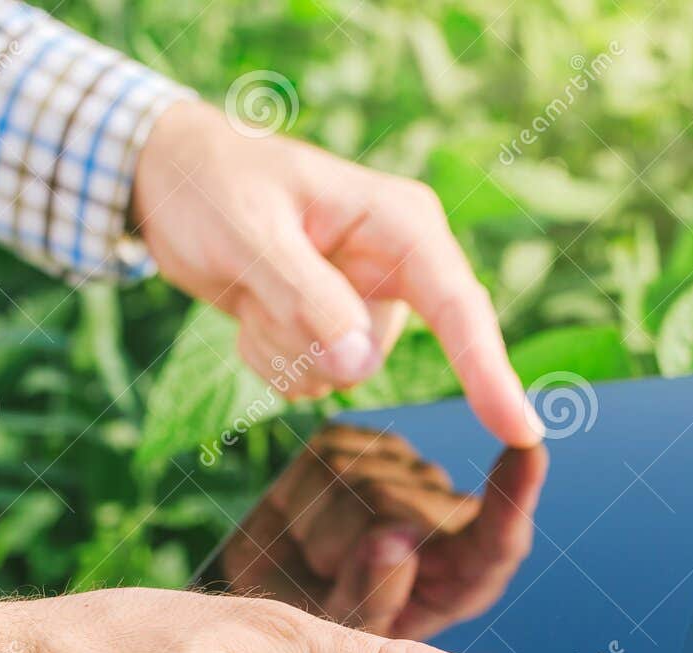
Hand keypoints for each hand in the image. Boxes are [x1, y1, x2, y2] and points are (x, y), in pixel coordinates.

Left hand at [132, 100, 543, 446]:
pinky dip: (266, 355)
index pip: (459, 307)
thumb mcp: (251, 234)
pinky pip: (307, 382)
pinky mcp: (334, 332)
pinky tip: (250, 306)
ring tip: (251, 284)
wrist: (170, 181)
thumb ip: (307, 299)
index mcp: (400, 224)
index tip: (522, 430)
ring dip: (278, 346)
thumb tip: (359, 365)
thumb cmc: (213, 187)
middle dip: (303, 339)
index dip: (490, 372)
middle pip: (370, 354)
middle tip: (257, 280)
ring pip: (335, 376)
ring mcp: (366, 304)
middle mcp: (396, 267)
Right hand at [217, 425, 545, 637]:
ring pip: (366, 482)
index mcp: (458, 582)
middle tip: (323, 585)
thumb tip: (396, 533)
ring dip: (323, 534)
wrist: (244, 617)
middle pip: (415, 509)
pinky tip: (297, 527)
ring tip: (308, 563)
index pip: (496, 544)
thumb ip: (371, 599)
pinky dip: (299, 497)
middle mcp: (439, 524)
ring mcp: (397, 476)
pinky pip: (329, 454)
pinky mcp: (351, 442)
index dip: (514, 498)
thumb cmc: (301, 652)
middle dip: (359, 552)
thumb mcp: (335, 644)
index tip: (530, 451)